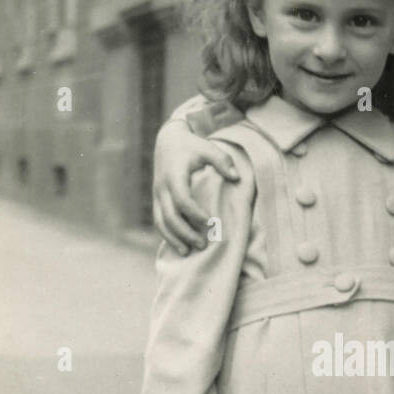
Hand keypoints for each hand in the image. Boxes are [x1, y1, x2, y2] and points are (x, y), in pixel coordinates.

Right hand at [153, 121, 235, 254]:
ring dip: (173, 238)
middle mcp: (162, 187)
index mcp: (174, 175)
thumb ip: (222, 160)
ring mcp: (157, 195)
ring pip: (160, 222)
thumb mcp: (207, 147)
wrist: (168, 141)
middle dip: (185, 233)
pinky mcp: (156, 200)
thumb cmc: (191, 146)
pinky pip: (158, 221)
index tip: (210, 222)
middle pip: (170, 216)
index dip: (194, 213)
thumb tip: (236, 177)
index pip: (182, 199)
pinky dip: (167, 235)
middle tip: (203, 245)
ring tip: (187, 252)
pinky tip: (180, 246)